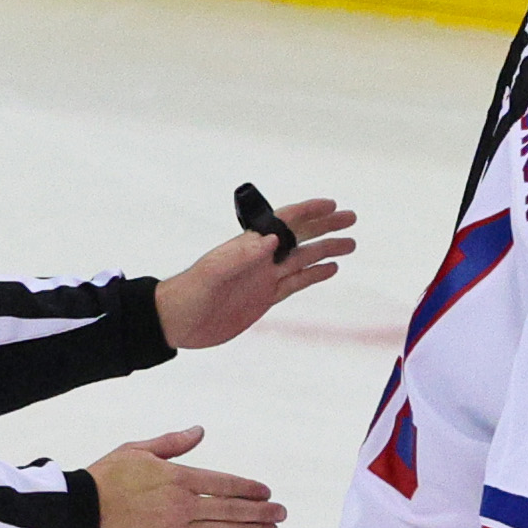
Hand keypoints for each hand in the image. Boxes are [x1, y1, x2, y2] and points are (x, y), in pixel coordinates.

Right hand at [88, 426, 285, 527]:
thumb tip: (199, 431)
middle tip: (282, 514)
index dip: (250, 489)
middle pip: (232, 510)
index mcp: (177, 478)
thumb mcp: (138, 450)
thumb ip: (173, 443)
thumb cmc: (106, 478)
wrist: (79, 513)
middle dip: (261, 512)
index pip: (225, 484)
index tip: (267, 492)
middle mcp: (182, 506)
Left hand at [155, 198, 356, 349]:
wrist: (177, 322)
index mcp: (248, 247)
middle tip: (350, 218)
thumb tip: (271, 239)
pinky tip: (331, 269)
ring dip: (326, 250)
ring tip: (350, 244)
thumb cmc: (188, 294)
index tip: (331, 205)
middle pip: (299, 237)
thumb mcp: (212, 274)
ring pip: (302, 259)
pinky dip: (314, 275)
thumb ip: (241, 256)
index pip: (284, 222)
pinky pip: (295, 283)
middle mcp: (260, 259)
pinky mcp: (264, 298)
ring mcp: (263, 278)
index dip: (308, 212)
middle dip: (325, 226)